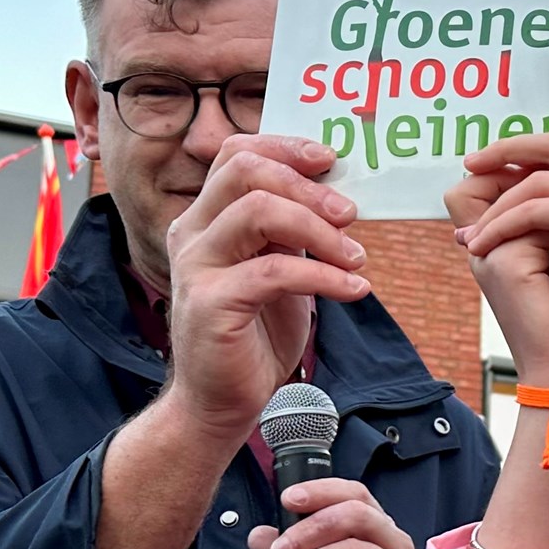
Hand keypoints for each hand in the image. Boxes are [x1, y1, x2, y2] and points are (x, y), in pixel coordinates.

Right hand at [161, 135, 370, 444]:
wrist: (222, 400)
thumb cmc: (254, 334)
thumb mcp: (278, 269)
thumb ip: (292, 231)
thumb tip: (336, 195)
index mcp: (206, 218)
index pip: (236, 153)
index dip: (286, 148)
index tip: (331, 161)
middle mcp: (192, 233)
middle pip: (245, 171)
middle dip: (307, 186)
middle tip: (350, 213)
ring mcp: (196, 266)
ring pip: (258, 211)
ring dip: (320, 229)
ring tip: (356, 257)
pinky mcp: (211, 303)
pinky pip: (275, 271)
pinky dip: (325, 276)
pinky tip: (354, 289)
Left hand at [459, 128, 548, 437]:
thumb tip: (517, 209)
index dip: (538, 149)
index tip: (501, 164)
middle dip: (510, 148)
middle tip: (471, 160)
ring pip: (538, 179)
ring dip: (497, 206)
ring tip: (472, 233)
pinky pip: (534, 208)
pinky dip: (502, 225)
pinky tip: (480, 246)